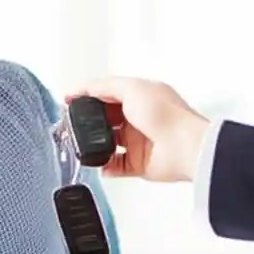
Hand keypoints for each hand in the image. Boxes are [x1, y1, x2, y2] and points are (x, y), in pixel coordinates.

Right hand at [66, 77, 208, 181]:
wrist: (184, 147)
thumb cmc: (166, 115)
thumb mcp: (132, 88)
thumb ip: (105, 86)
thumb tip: (84, 88)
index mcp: (139, 96)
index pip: (107, 93)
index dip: (86, 96)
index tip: (68, 100)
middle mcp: (139, 118)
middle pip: (104, 119)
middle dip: (87, 122)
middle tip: (71, 125)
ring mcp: (139, 141)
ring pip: (108, 143)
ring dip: (94, 145)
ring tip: (82, 145)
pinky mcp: (140, 163)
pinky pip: (116, 166)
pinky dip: (106, 166)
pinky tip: (101, 164)